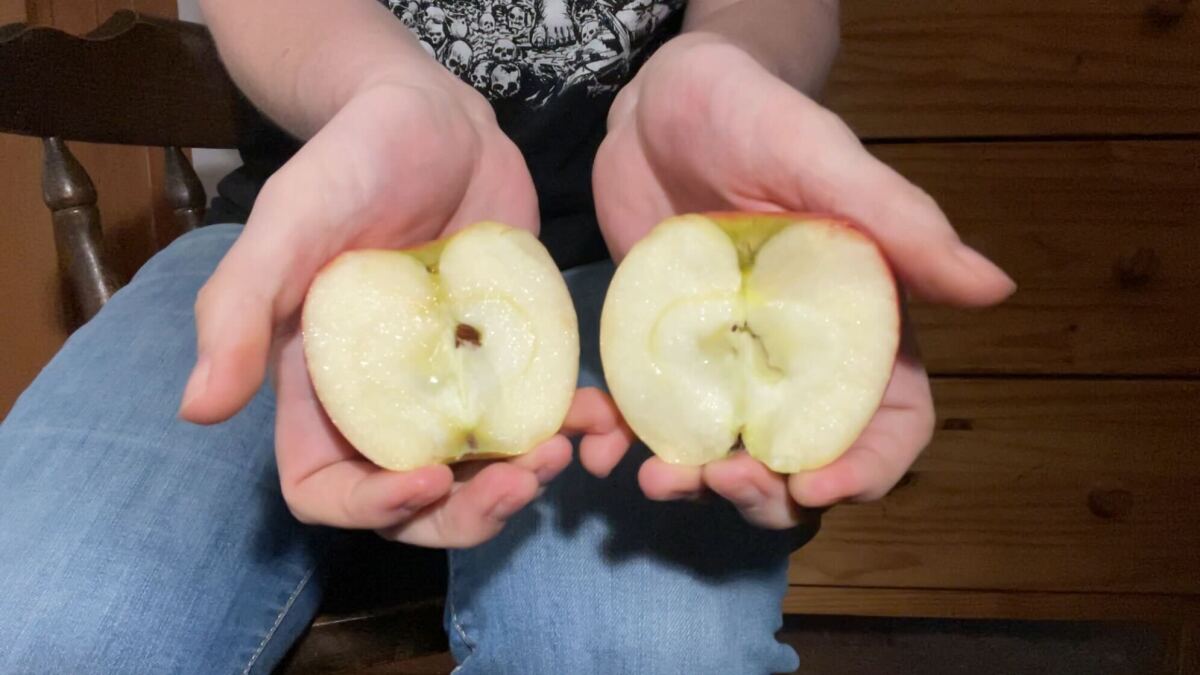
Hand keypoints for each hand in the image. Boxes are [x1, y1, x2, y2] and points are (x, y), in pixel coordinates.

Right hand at [177, 80, 616, 546]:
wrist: (432, 118)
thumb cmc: (347, 163)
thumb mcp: (287, 225)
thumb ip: (238, 309)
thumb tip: (197, 411)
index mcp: (320, 388)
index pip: (327, 490)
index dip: (372, 508)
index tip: (429, 481)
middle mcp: (387, 401)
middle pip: (419, 503)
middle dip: (470, 512)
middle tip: (525, 476)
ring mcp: (454, 383)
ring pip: (485, 471)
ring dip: (527, 479)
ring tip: (568, 445)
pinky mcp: (509, 356)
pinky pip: (539, 413)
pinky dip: (571, 425)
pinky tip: (599, 413)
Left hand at [589, 37, 1015, 527]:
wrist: (659, 102)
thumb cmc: (754, 113)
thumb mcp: (823, 160)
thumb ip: (901, 225)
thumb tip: (995, 289)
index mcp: (857, 324)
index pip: (890, 424)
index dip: (865, 470)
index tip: (813, 486)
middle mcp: (795, 355)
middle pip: (800, 460)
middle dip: (766, 492)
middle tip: (716, 480)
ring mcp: (725, 358)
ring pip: (720, 453)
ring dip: (692, 484)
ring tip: (649, 478)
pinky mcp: (664, 350)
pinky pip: (649, 416)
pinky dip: (625, 445)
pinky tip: (595, 448)